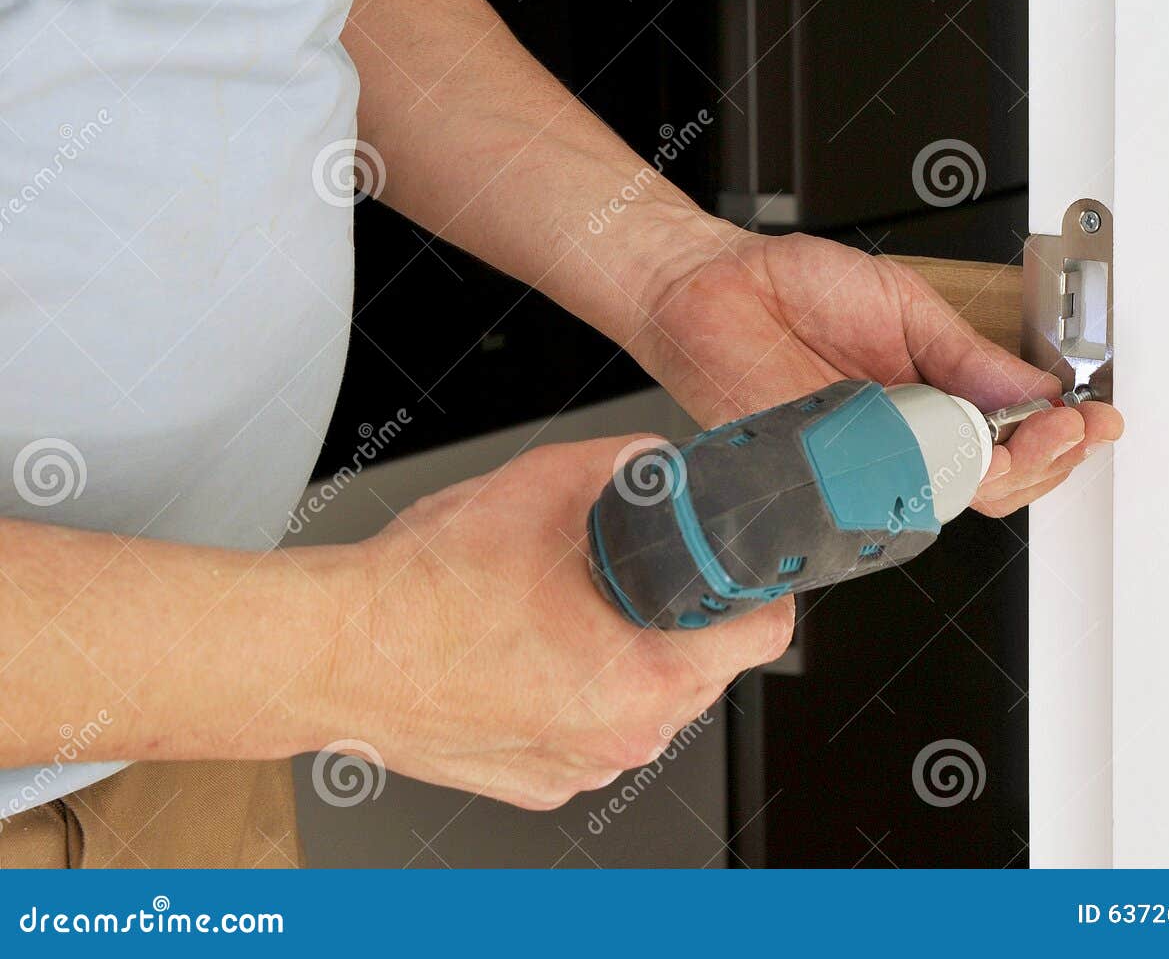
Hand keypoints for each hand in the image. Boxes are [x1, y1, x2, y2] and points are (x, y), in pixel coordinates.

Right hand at [326, 434, 792, 810]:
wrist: (330, 651)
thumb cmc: (421, 588)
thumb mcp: (546, 485)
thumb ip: (631, 465)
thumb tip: (665, 462)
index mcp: (642, 680)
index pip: (763, 633)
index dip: (758, 581)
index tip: (741, 562)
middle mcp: (619, 740)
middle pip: (707, 668)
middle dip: (684, 613)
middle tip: (638, 569)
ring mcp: (577, 769)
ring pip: (649, 700)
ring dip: (632, 652)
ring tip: (569, 608)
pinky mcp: (538, 782)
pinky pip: (593, 729)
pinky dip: (582, 690)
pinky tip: (534, 649)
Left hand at [634, 227, 1123, 516]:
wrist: (710, 288)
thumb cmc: (792, 288)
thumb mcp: (903, 304)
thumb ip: (968, 355)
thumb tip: (1033, 388)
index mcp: (935, 396)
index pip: (1012, 443)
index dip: (1060, 438)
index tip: (1093, 416)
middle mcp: (906, 438)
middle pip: (998, 485)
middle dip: (1045, 459)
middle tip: (1067, 425)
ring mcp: (867, 462)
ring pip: (953, 499)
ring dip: (999, 474)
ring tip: (1026, 435)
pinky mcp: (826, 478)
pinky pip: (885, 499)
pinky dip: (929, 482)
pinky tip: (958, 456)